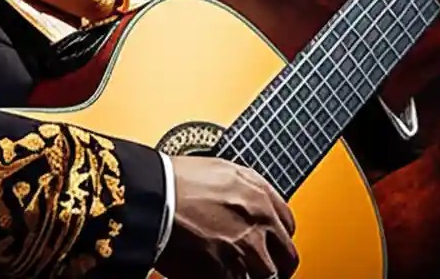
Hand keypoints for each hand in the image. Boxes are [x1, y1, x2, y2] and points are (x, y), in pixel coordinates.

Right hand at [154, 155, 297, 278]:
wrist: (152, 194)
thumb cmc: (173, 180)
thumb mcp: (218, 172)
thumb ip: (242, 191)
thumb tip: (246, 205)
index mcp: (259, 193)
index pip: (287, 224)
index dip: (279, 238)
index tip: (273, 245)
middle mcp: (258, 219)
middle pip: (286, 256)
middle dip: (278, 266)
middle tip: (266, 272)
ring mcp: (244, 247)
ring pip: (266, 275)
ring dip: (253, 276)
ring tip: (235, 272)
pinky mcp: (225, 269)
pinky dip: (228, 278)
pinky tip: (213, 273)